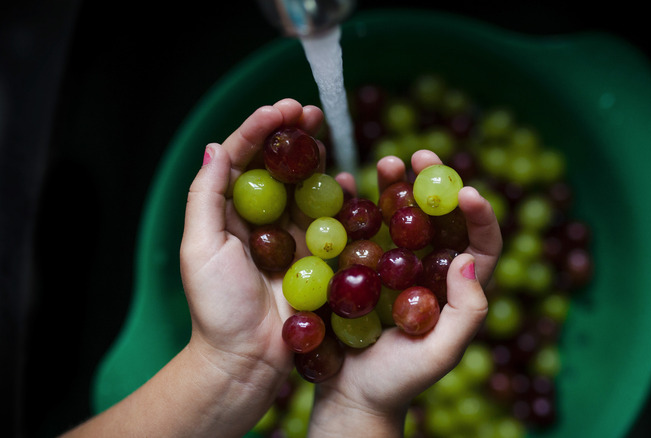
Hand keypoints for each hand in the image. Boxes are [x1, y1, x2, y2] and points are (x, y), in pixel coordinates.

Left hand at [180, 98, 324, 394]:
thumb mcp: (201, 247)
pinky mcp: (316, 255)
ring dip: (317, 156)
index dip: (261, 128)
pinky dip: (340, 195)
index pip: (243, 157)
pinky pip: (331, 217)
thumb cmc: (217, 307)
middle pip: (278, 164)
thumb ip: (207, 196)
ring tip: (327, 134)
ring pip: (305, 184)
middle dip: (294, 134)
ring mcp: (290, 235)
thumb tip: (217, 147)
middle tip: (311, 112)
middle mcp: (260, 217)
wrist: (247, 359)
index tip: (282, 109)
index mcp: (228, 211)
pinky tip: (348, 178)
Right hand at [310, 150, 502, 435]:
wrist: (349, 397)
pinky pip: (363, 228)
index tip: (463, 191)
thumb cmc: (398, 383)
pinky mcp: (360, 267)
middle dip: (434, 182)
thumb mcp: (440, 354)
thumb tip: (469, 258)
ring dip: (396, 185)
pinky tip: (347, 182)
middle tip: (421, 155)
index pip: (482, 244)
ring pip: (402, 216)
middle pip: (440, 218)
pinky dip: (357, 203)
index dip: (480, 214)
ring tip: (387, 163)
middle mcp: (429, 271)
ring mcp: (394, 267)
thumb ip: (465, 312)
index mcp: (458, 289)